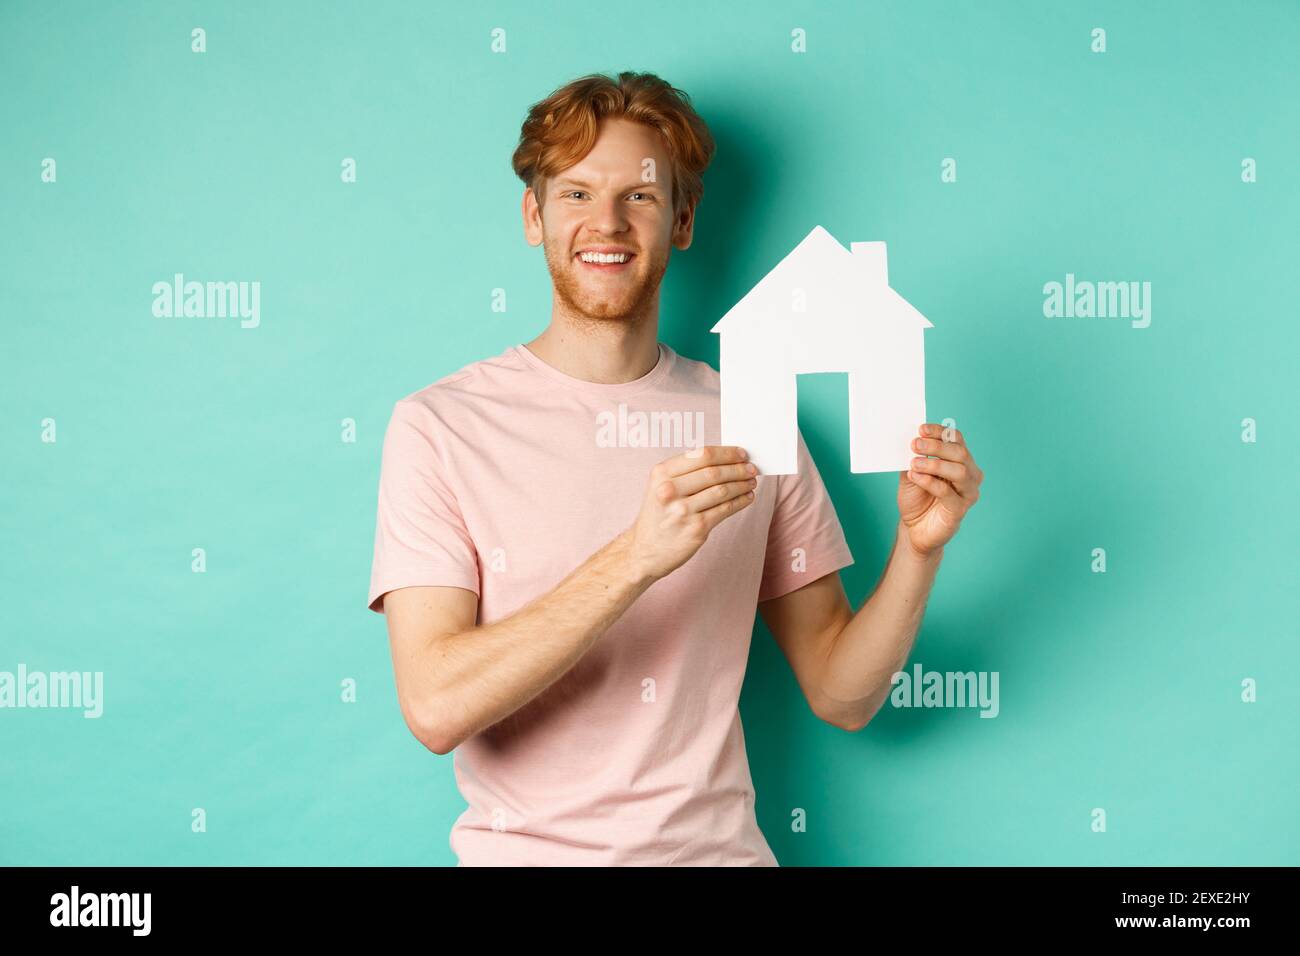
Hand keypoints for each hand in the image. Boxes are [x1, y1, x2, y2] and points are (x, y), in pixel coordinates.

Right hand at [626, 445, 757, 580]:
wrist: (645, 550)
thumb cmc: (658, 514)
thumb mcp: (661, 485)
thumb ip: (686, 471)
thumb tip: (724, 459)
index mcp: (662, 473)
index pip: (702, 456)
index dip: (727, 453)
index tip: (741, 454)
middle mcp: (670, 490)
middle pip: (714, 472)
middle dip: (738, 468)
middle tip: (752, 468)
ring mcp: (683, 510)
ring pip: (723, 490)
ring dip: (742, 484)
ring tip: (751, 482)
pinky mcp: (696, 528)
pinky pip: (725, 509)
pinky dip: (740, 501)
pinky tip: (747, 497)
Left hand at [897, 422, 982, 557]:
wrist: (914, 529)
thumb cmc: (917, 499)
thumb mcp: (911, 473)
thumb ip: (913, 458)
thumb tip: (910, 440)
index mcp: (960, 461)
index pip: (956, 439)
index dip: (940, 431)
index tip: (921, 429)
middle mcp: (970, 475)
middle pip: (960, 453)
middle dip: (937, 446)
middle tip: (915, 444)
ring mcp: (968, 493)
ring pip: (959, 471)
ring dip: (934, 464)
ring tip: (914, 464)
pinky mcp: (960, 510)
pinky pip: (948, 493)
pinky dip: (930, 482)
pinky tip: (915, 477)